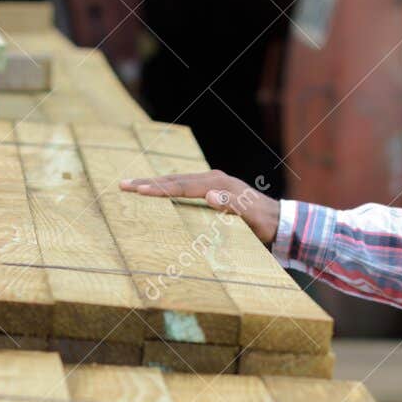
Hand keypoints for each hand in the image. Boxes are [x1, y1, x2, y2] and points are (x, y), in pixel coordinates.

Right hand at [118, 170, 280, 246]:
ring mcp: (212, 182)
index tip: (139, 190)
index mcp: (218, 184)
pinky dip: (166, 188)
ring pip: (177, 181)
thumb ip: (233, 206)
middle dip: (148, 182)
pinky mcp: (212, 188)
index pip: (182, 186)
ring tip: (131, 185)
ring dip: (154, 183)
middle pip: (175, 179)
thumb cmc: (264, 222)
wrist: (279, 220)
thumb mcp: (252, 217)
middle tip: (122, 185)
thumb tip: (210, 195)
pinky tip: (155, 191)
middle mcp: (213, 179)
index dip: (160, 189)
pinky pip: (183, 186)